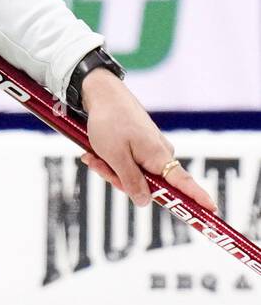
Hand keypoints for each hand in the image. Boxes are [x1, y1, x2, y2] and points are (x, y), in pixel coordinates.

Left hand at [77, 69, 216, 212]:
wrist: (102, 93)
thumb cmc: (109, 123)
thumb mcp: (115, 156)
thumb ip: (131, 180)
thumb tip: (146, 201)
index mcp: (159, 157)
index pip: (184, 183)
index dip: (197, 198)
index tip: (212, 211)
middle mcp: (161, 154)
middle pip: (146, 184)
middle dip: (119, 180)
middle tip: (97, 164)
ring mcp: (151, 149)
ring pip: (132, 173)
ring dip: (110, 168)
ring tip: (92, 155)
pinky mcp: (140, 144)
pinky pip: (127, 162)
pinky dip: (110, 160)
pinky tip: (94, 153)